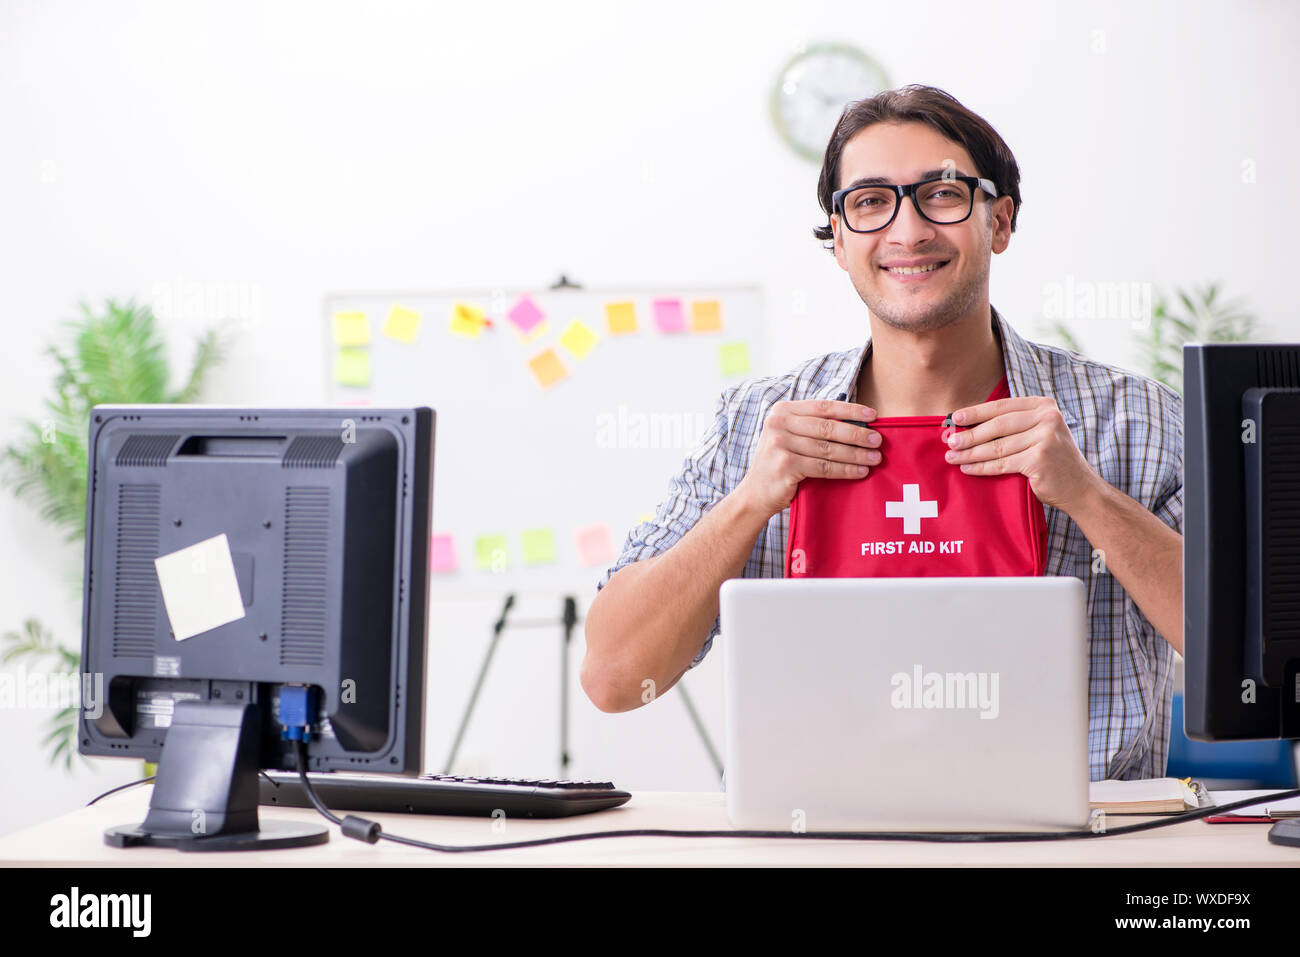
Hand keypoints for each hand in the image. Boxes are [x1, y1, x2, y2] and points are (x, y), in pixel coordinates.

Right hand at [737, 399, 879, 518]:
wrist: (755, 493)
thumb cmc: (780, 462)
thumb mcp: (791, 436)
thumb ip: (814, 426)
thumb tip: (858, 422)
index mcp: (782, 411)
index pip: (823, 406)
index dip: (850, 410)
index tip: (873, 415)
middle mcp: (778, 424)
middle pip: (827, 427)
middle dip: (857, 433)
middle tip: (878, 440)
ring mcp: (780, 445)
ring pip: (828, 449)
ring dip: (855, 454)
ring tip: (874, 458)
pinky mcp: (785, 466)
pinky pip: (823, 467)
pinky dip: (845, 470)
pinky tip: (860, 472)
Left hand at [943, 396, 1099, 511]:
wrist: (1080, 488)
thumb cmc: (1053, 460)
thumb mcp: (1039, 432)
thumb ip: (1013, 425)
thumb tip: (969, 425)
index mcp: (1044, 406)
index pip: (1002, 407)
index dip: (976, 412)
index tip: (955, 418)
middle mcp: (1047, 418)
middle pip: (998, 426)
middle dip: (970, 434)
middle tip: (949, 440)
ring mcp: (1045, 438)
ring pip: (997, 447)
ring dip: (971, 453)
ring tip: (952, 456)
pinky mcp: (1040, 460)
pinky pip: (1002, 464)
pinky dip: (981, 467)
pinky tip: (967, 468)